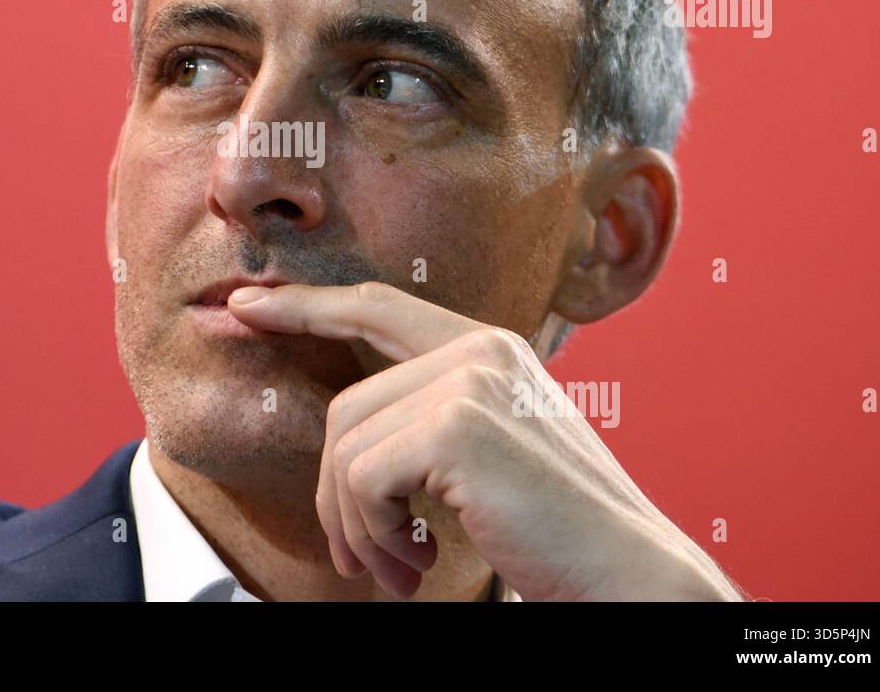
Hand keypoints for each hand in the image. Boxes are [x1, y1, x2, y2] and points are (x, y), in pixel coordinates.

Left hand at [227, 281, 742, 600]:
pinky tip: (415, 563)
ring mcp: (470, 381)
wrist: (630, 574)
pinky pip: (361, 479)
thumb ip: (428, 422)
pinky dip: (374, 533)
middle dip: (337, 495)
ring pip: (346, 449)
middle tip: (365, 559)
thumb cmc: (557, 528)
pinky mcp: (458, 427)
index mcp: (489, 348)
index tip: (249, 304)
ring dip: (358, 527)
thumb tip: (342, 445)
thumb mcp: (490, 455)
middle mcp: (479, 350)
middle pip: (347, 408)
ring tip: (397, 570)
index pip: (377, 306)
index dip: (307, 305)